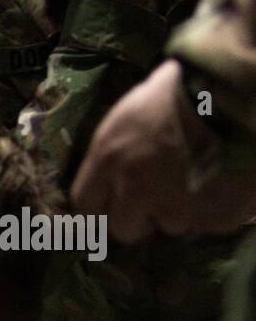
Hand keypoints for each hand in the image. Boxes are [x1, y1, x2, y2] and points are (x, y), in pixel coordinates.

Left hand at [72, 59, 255, 242]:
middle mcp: (136, 192)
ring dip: (180, 213)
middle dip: (139, 218)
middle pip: (124, 229)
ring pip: (170, 226)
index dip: (102, 206)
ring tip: (197, 183)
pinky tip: (221, 185)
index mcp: (109, 161)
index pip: (86, 206)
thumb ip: (113, 153)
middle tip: (158, 199)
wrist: (234, 93)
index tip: (115, 203)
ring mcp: (177, 208)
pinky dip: (214, 210)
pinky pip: (208, 223)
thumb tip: (106, 178)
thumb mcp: (129, 113)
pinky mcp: (213, 216)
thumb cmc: (180, 91)